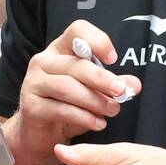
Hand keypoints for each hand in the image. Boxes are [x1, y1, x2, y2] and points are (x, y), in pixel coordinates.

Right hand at [15, 20, 140, 160]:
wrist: (39, 133)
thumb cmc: (65, 106)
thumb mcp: (91, 92)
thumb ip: (112, 85)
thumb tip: (134, 85)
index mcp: (59, 50)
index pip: (77, 31)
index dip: (97, 40)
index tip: (113, 59)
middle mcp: (43, 62)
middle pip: (74, 64)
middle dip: (101, 78)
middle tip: (121, 91)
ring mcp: (33, 84)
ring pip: (67, 87)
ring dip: (94, 100)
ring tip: (112, 110)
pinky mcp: (31, 107)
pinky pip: (60, 109)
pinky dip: (83, 117)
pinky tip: (98, 123)